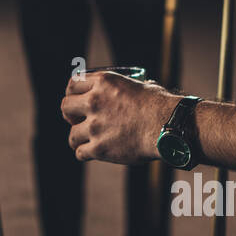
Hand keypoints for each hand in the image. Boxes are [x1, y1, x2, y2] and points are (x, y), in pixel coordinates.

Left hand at [61, 71, 177, 164]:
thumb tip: (131, 89)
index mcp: (104, 82)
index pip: (73, 84)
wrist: (169, 128)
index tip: (77, 102)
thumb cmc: (162, 107)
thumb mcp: (141, 86)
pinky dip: (85, 154)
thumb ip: (127, 88)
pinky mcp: (99, 148)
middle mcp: (95, 101)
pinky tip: (93, 153)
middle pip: (65, 106)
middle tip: (77, 121)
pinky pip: (80, 153)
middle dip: (69, 115)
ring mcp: (95, 126)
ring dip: (78, 139)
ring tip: (88, 141)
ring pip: (72, 134)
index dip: (73, 94)